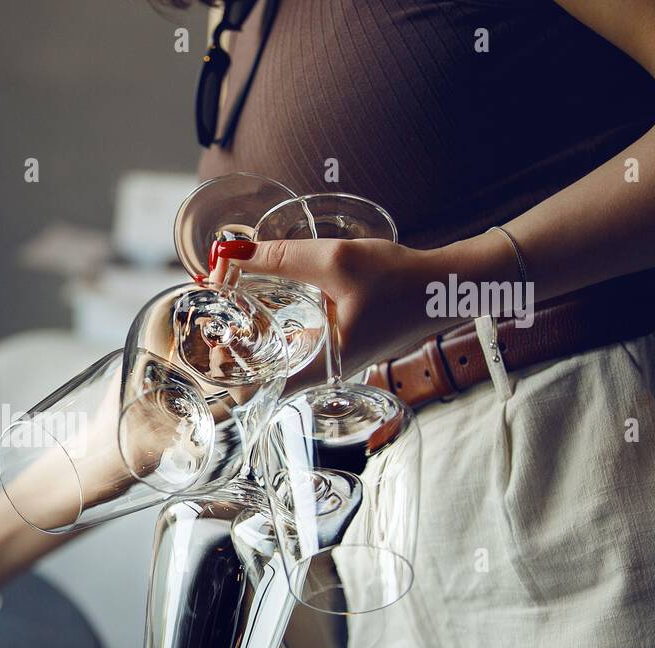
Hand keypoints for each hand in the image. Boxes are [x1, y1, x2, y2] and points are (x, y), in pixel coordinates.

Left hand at [210, 233, 507, 379]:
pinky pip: (299, 347)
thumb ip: (280, 257)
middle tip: (204, 332)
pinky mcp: (342, 345)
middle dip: (232, 358)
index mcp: (320, 364)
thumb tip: (226, 252)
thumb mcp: (335, 261)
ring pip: (280, 362)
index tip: (203, 358)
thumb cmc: (400, 279)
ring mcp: (334, 361)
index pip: (259, 389)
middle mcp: (325, 371)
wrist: (452, 284)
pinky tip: (262, 310)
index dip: (226, 379)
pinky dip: (276, 333)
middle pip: (264, 377)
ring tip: (223, 320)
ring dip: (251, 344)